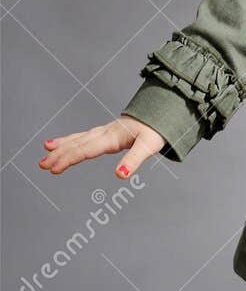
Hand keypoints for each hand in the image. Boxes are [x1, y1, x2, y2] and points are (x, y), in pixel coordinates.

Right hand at [39, 115, 165, 179]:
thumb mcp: (148, 147)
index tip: (54, 169)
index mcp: (111, 138)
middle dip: (59, 155)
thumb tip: (121, 175)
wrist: (158, 114)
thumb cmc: (154, 131)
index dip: (68, 159)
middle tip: (42, 165)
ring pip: (77, 140)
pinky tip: (58, 144)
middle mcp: (103, 134)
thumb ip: (134, 160)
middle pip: (77, 145)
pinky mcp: (104, 133)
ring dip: (61, 147)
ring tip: (44, 154)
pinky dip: (68, 141)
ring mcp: (102, 132)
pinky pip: (81, 137)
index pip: (85, 150)